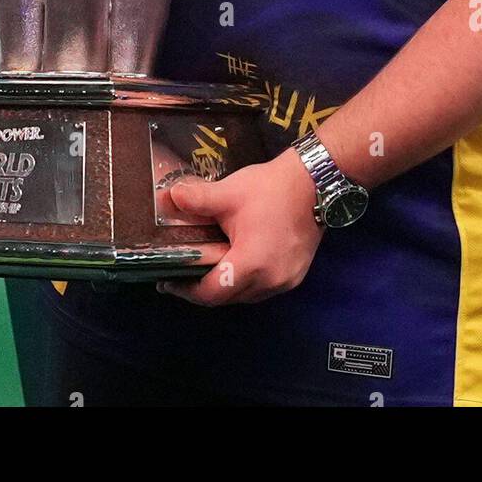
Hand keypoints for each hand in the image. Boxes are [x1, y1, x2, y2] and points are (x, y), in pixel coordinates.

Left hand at [158, 148, 323, 305]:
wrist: (313, 183)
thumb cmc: (270, 189)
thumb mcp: (229, 192)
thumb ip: (197, 200)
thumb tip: (168, 198)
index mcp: (251, 263)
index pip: (212, 293)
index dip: (187, 290)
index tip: (169, 281)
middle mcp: (269, 281)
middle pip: (228, 298)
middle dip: (204, 289)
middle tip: (184, 273)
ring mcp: (285, 282)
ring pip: (246, 296)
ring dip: (227, 287)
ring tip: (208, 268)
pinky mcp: (295, 276)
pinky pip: (262, 289)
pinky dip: (246, 282)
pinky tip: (237, 263)